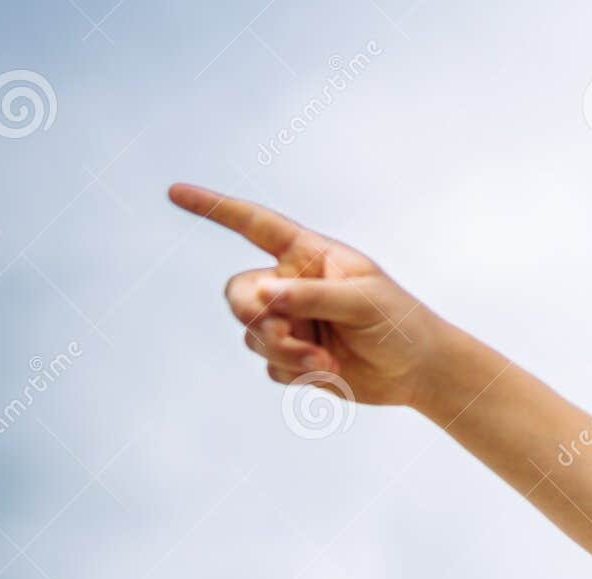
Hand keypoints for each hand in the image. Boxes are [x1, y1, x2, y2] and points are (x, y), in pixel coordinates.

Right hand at [168, 183, 447, 407]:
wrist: (417, 369)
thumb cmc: (398, 322)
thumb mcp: (362, 301)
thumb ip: (312, 296)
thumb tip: (263, 296)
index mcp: (308, 255)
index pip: (254, 225)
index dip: (214, 208)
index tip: (175, 192)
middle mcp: (291, 285)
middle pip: (239, 293)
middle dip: (255, 317)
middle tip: (288, 335)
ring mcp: (290, 321)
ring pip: (252, 334)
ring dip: (283, 351)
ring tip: (325, 360)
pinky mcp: (293, 357)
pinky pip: (269, 366)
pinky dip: (294, 372)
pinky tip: (328, 372)